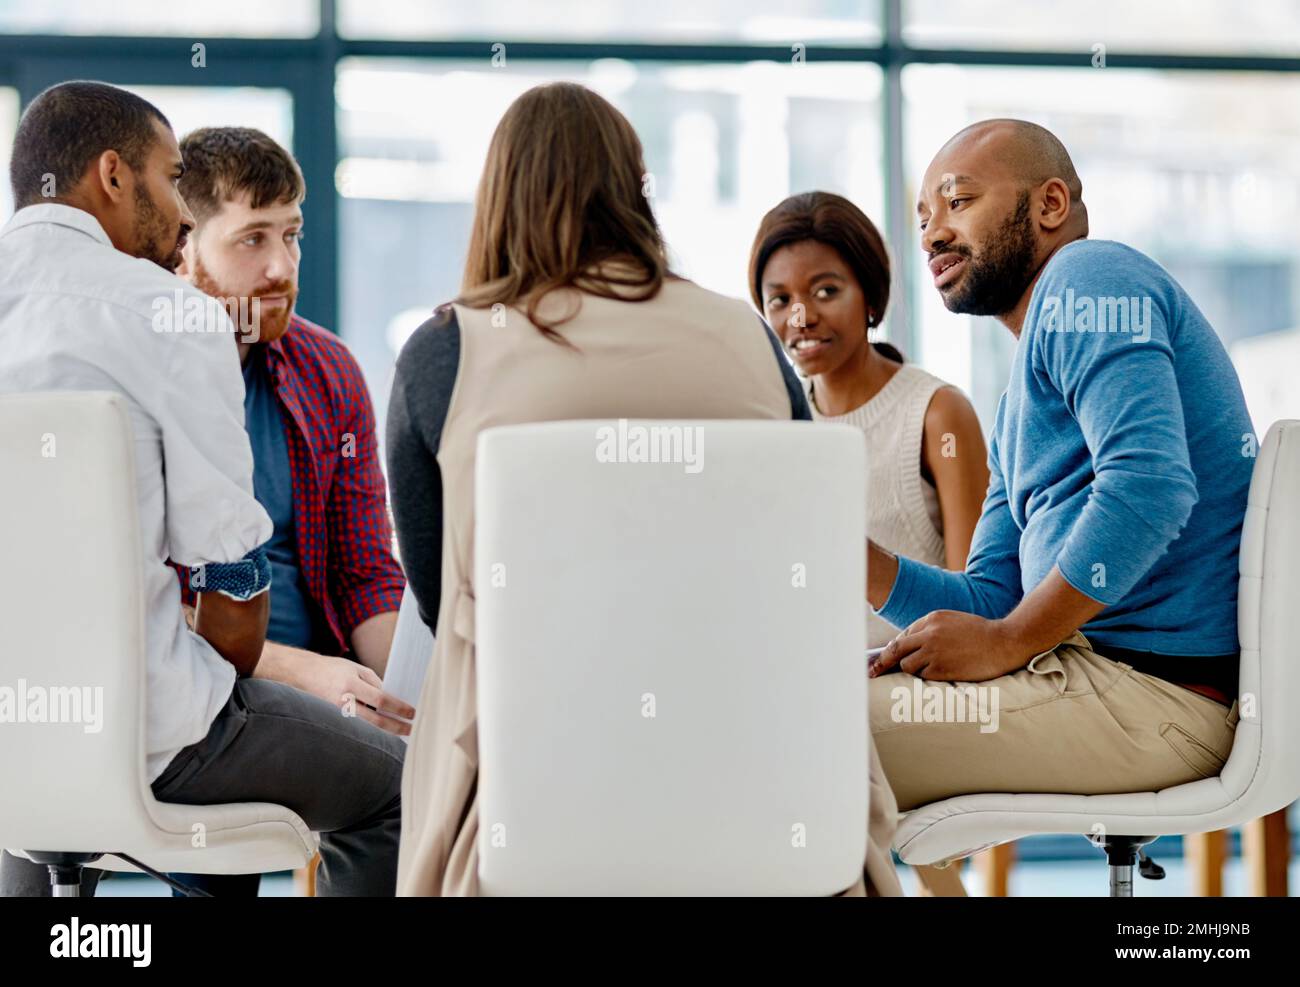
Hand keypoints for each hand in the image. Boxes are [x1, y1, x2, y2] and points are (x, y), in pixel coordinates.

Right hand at [291, 651, 416, 735]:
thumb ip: (374, 682)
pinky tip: (381, 731)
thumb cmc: (332, 669)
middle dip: (395, 727)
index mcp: (350, 685)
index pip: (380, 699)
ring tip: (400, 733)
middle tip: (410, 730)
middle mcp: (342, 702)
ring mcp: (336, 714)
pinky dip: (370, 730)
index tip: (412, 713)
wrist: (303, 674)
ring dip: (384, 731)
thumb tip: (391, 699)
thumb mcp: (356, 668)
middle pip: (375, 720)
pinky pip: (356, 727)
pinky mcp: (332, 721)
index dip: (398, 708)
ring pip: (366, 728)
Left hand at [868, 610, 1032, 682]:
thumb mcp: (952, 621)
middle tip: (873, 673)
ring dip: (913, 671)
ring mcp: (933, 652)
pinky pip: (923, 677)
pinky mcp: (940, 669)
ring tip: (931, 671)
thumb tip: (908, 644)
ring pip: (907, 666)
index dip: (892, 649)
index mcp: (931, 618)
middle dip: (883, 662)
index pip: (903, 636)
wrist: (1004, 642)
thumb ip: (930, 629)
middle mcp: (928, 634)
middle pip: (895, 650)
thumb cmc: (980, 633)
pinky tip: (941, 675)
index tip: (882, 659)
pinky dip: (927, 678)